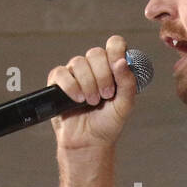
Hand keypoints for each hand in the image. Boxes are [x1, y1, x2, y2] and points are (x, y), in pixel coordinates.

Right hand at [47, 35, 137, 150]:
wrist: (89, 142)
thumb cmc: (108, 123)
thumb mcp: (125, 105)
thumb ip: (128, 83)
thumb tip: (122, 61)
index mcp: (112, 68)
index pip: (114, 44)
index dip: (116, 50)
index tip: (118, 66)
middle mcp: (93, 67)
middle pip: (96, 53)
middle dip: (102, 75)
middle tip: (106, 95)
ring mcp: (75, 73)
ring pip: (78, 62)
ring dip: (88, 84)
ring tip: (92, 102)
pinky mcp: (58, 82)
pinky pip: (61, 73)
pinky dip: (70, 86)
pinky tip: (78, 99)